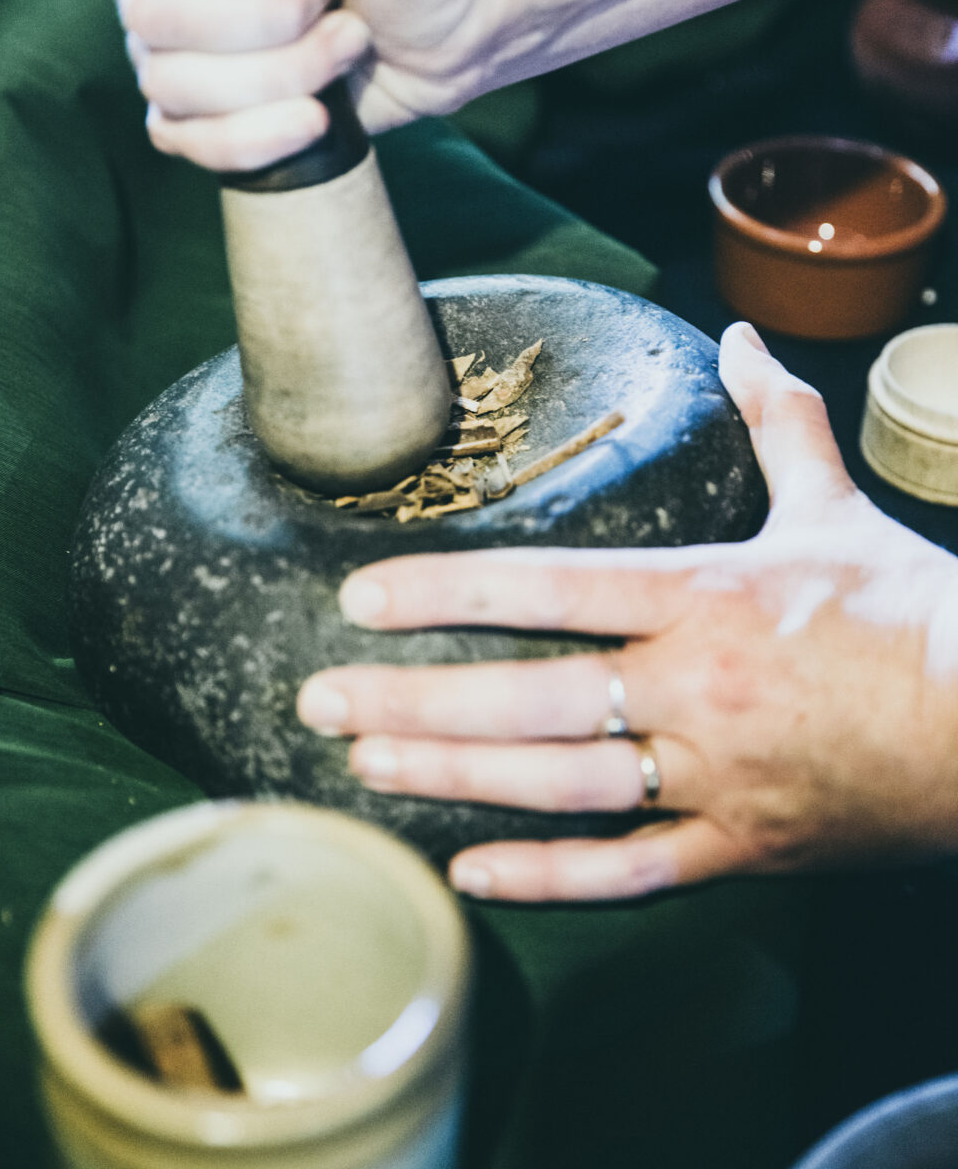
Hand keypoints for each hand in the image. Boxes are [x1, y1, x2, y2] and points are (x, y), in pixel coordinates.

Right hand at [82, 0, 501, 170]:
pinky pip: (186, 143)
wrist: (472, 6)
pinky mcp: (206, 108)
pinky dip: (263, 136)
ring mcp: (175, 39)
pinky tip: (319, 112)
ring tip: (345, 34)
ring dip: (287, 70)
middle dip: (271, 10)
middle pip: (149, 16)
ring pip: (173, 85)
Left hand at [297, 323, 957, 901]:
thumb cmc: (912, 610)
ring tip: (363, 766)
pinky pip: (628, 873)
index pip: (549, 588)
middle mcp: (694, 689)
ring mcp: (713, 779)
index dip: (445, 591)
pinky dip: (548, 878)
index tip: (360, 599)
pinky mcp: (740, 847)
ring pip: (558, 786)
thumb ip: (779, 421)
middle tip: (319, 698)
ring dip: (453, 777)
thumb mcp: (836, 504)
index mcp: (708, 596)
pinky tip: (467, 867)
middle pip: (528, 698)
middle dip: (413, 700)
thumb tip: (745, 339)